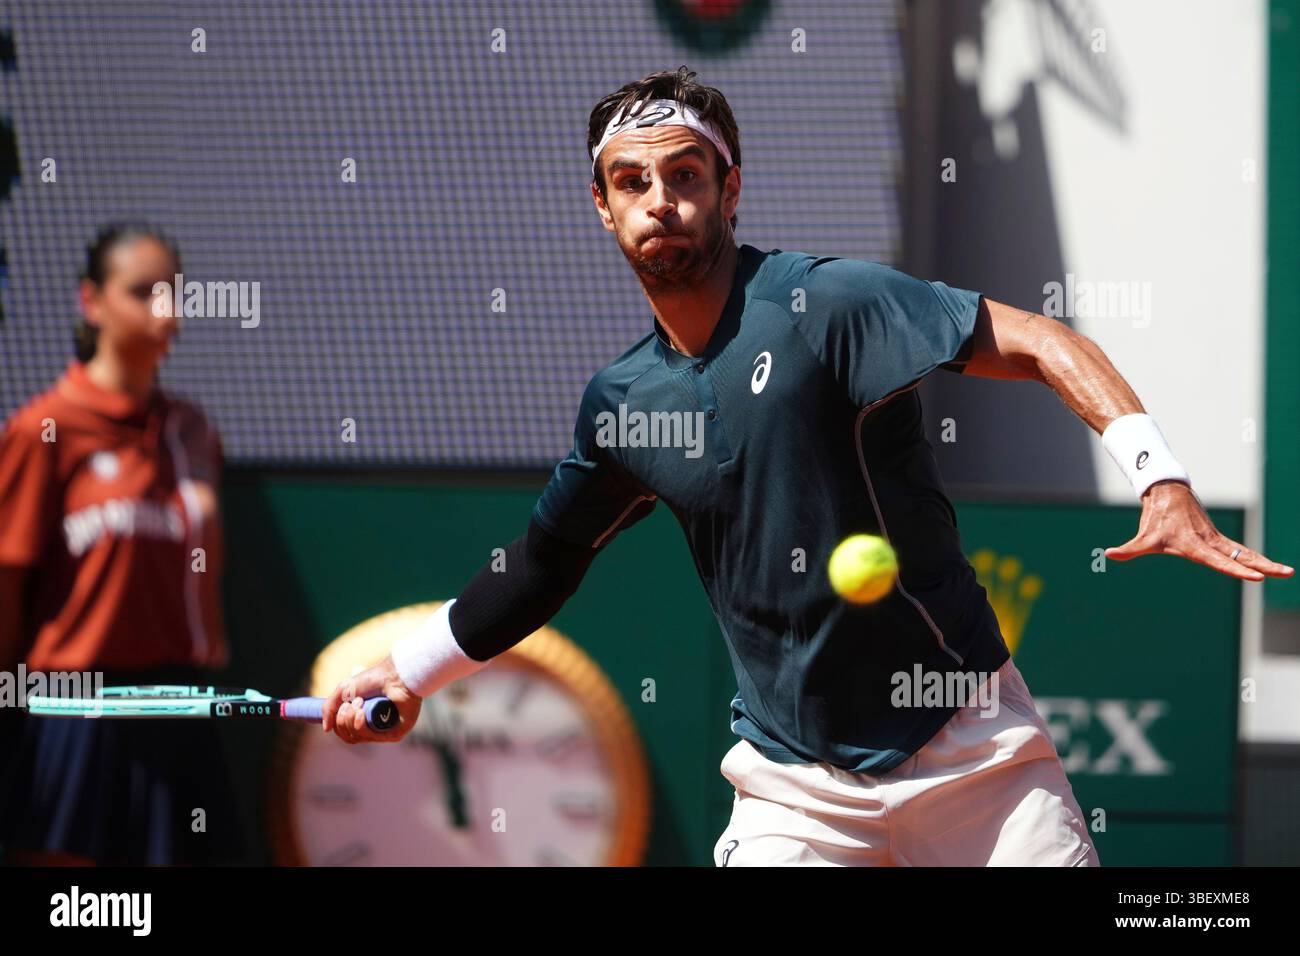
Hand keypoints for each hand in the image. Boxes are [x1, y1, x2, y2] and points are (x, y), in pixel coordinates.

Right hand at [322, 654, 422, 743]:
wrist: (395, 674)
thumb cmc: (373, 679)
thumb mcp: (343, 690)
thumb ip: (329, 708)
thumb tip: (326, 729)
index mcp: (362, 718)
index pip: (344, 731)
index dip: (338, 722)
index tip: (343, 705)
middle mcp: (373, 727)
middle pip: (348, 736)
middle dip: (343, 720)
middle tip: (352, 703)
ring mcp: (384, 732)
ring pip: (357, 737)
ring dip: (351, 720)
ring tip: (359, 702)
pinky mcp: (395, 734)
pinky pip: (372, 738)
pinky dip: (361, 725)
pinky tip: (362, 713)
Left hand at [1105, 481, 1294, 580]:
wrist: (1166, 492)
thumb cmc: (1155, 518)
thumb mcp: (1143, 537)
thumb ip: (1129, 550)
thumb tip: (1108, 555)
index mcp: (1195, 545)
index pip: (1218, 561)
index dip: (1235, 570)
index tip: (1255, 577)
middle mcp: (1209, 542)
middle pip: (1241, 557)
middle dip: (1263, 566)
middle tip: (1285, 574)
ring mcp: (1216, 539)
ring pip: (1245, 553)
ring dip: (1265, 563)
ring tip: (1287, 573)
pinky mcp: (1218, 538)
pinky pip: (1241, 551)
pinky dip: (1255, 559)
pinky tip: (1269, 567)